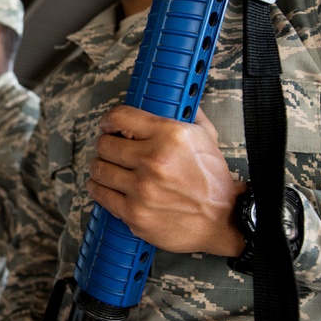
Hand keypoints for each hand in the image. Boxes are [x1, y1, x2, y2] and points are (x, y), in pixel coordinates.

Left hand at [87, 105, 246, 256]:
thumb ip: (187, 114)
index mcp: (171, 136)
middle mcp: (154, 161)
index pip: (121, 117)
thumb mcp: (206, 137)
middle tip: (112, 149)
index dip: (110, 120)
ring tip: (109, 168)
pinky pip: (100, 194)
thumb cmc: (213, 181)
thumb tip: (173, 98)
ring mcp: (142, 189)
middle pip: (104, 144)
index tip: (108, 125)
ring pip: (98, 169)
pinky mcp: (134, 213)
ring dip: (101, 166)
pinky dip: (98, 188)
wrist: (222, 221)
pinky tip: (106, 185)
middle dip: (106, 144)